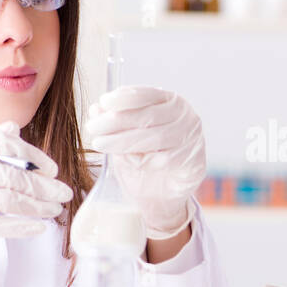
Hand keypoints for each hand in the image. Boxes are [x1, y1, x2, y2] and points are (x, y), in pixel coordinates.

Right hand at [0, 121, 73, 259]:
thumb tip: (13, 129)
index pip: (9, 147)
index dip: (35, 158)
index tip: (53, 169)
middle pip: (15, 177)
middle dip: (45, 187)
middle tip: (65, 193)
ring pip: (11, 200)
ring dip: (38, 207)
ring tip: (56, 210)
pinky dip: (21, 226)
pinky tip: (39, 227)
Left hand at [85, 86, 206, 238]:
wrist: (163, 192)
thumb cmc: (145, 156)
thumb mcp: (126, 135)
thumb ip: (114, 122)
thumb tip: (95, 110)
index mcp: (170, 101)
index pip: (146, 94)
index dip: (123, 98)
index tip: (102, 102)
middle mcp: (185, 116)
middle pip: (148, 116)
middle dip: (116, 121)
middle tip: (93, 128)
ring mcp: (192, 139)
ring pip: (155, 137)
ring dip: (123, 141)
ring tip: (100, 144)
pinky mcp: (194, 162)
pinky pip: (163, 160)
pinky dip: (142, 161)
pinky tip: (127, 162)